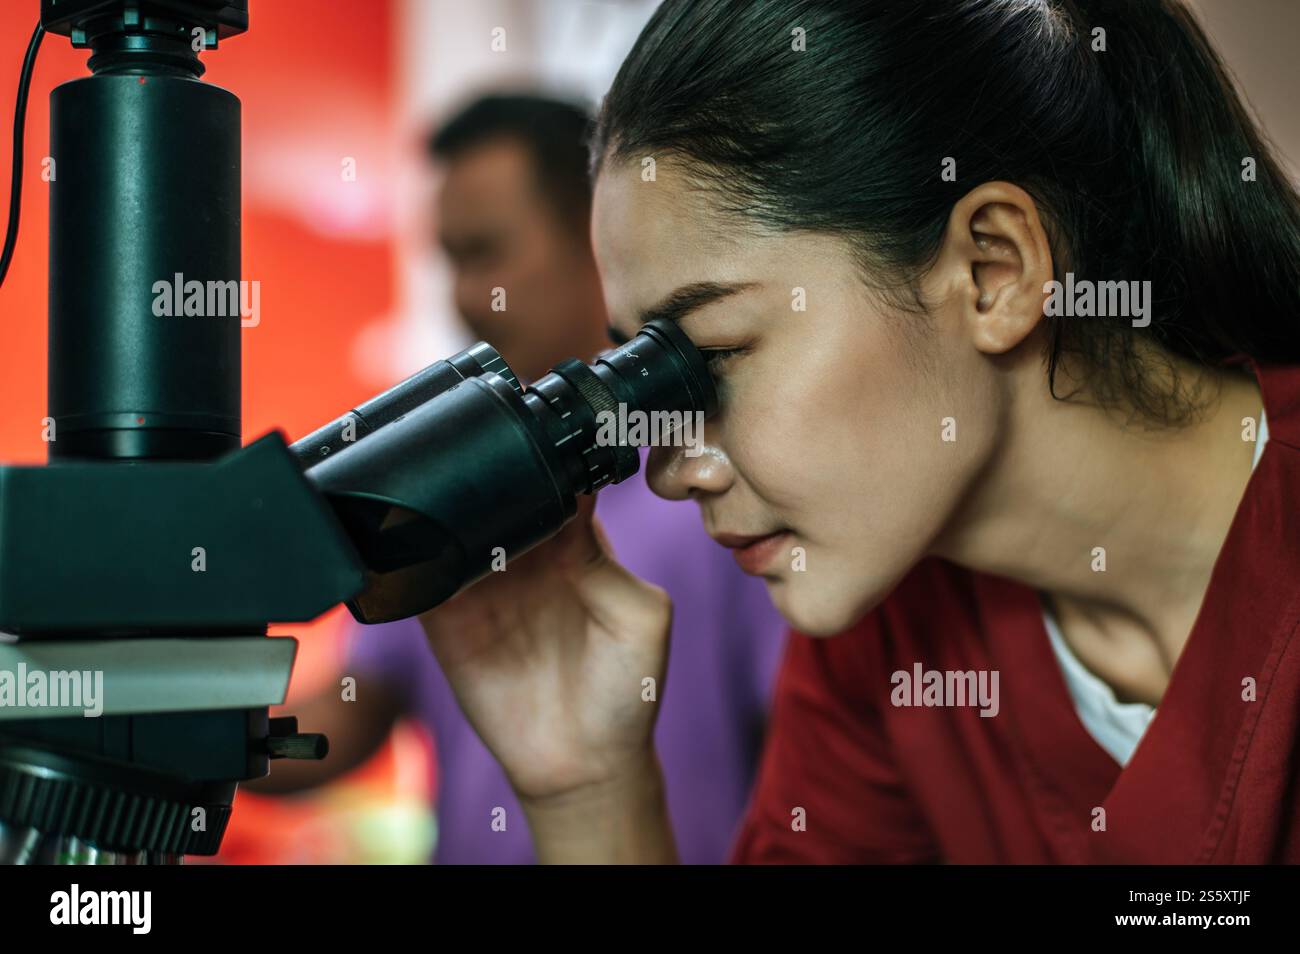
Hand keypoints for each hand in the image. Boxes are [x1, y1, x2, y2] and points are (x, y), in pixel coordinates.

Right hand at [418, 492, 671, 802]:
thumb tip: (572, 497)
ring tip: (456, 513)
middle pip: (497, 495)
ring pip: (454, 526)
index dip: (545, 462)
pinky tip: (425, 554)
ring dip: (448, 513)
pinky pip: (420, 578)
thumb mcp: (639, 616)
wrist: (583, 763)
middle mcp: (526, 556)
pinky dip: (413, 561)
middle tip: (486, 472)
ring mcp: (482, 585)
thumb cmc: (627, 688)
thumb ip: (603, 559)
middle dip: (489, 479)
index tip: (539, 446)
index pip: (555, 483)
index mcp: (577, 542)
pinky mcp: (445, 619)